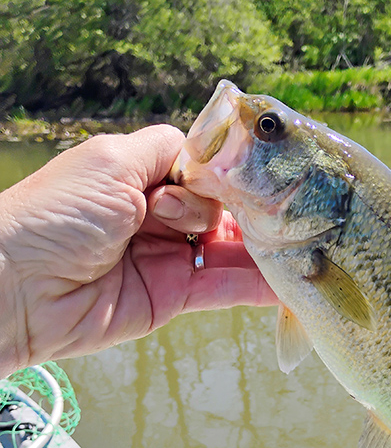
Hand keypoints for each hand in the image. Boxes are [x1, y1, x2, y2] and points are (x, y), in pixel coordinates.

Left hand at [0, 125, 276, 375]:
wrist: (19, 285)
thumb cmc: (58, 213)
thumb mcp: (113, 161)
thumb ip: (166, 151)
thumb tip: (210, 148)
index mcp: (141, 176)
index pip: (205, 169)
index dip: (230, 171)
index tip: (258, 173)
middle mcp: (158, 215)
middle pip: (223, 208)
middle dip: (250, 208)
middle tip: (280, 211)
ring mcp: (167, 258)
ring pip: (228, 250)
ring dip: (263, 248)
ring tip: (305, 244)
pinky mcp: (171, 298)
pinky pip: (221, 288)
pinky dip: (253, 285)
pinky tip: (286, 281)